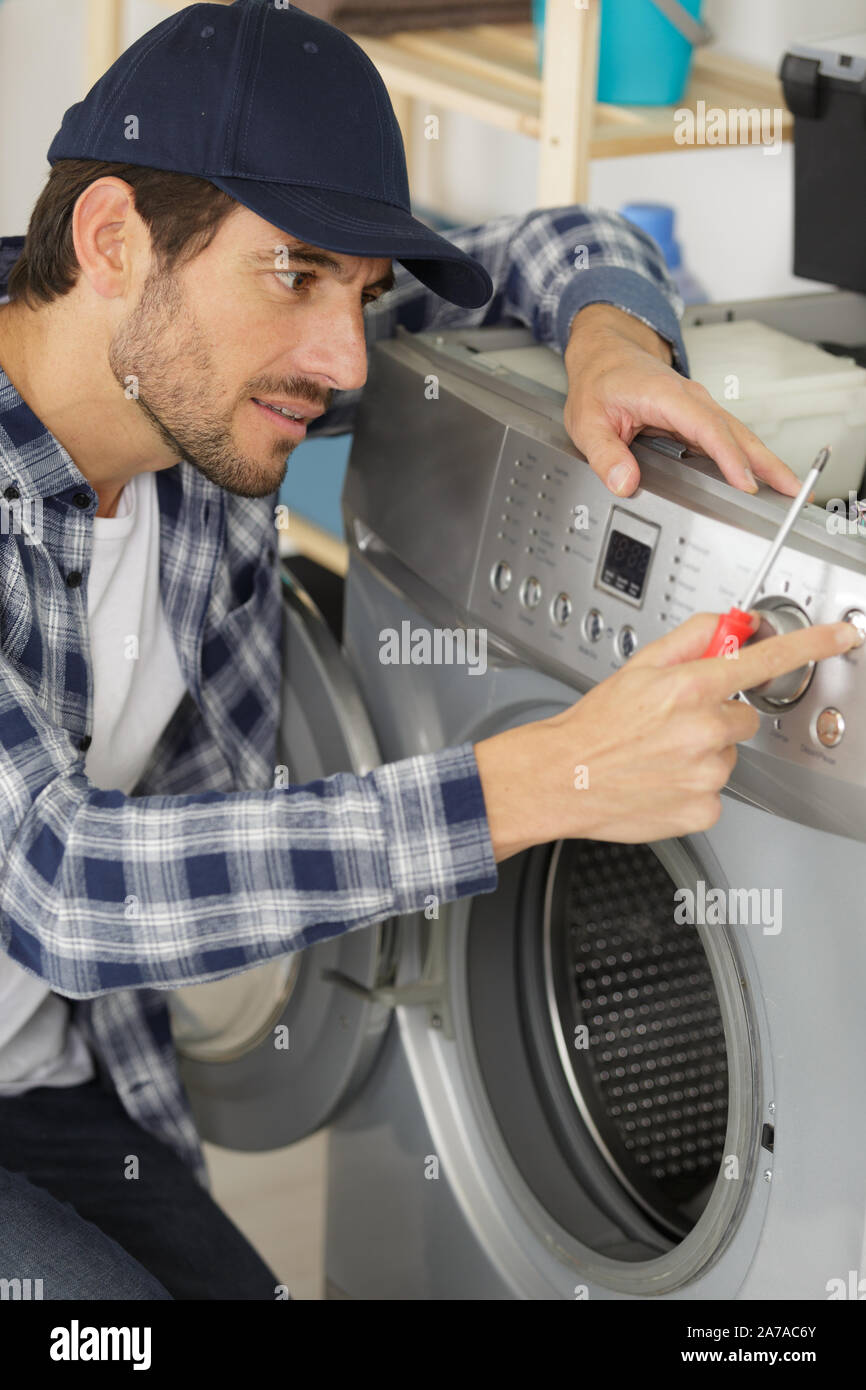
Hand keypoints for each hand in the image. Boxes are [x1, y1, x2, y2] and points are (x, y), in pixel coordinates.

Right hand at [473, 612, 862, 861]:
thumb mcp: (639, 665)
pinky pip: (715, 792)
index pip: (766, 659)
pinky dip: (692, 788)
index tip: (841, 637)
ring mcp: (706, 773)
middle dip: (715, 717)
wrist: (560, 777)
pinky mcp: (702, 810)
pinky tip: (660, 780)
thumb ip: (693, 638)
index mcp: (690, 687)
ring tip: (658, 755)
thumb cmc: (593, 726)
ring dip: (702, 754)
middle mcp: (703, 730)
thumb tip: (733, 625)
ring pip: (727, 756)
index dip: (812, 645)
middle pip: (743, 717)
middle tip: (672, 724)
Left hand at [562, 304, 801, 498]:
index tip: (745, 483)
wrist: (606, 352)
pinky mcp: (699, 416)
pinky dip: (750, 456)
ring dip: (767, 461)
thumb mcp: (587, 422)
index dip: (729, 458)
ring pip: (740, 435)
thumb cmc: (598, 381)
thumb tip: (624, 482)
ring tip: (791, 489)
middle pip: (737, 432)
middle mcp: (691, 399)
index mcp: (667, 396)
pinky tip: (763, 476)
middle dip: (768, 463)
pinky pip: (730, 437)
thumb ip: (605, 455)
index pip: (706, 429)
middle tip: (794, 491)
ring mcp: (698, 406)